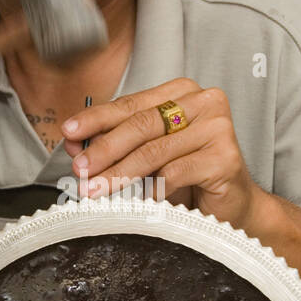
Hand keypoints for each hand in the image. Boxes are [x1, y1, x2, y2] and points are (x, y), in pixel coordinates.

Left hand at [61, 78, 270, 232]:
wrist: (234, 207)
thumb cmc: (189, 178)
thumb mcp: (148, 156)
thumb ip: (115, 143)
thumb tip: (72, 142)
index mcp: (182, 93)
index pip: (131, 105)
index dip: (96, 119)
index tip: (67, 133)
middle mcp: (204, 102)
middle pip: (141, 125)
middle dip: (103, 149)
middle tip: (79, 169)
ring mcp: (218, 128)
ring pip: (154, 151)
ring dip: (118, 173)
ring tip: (94, 190)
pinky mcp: (225, 158)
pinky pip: (175, 173)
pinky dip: (150, 189)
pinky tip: (135, 201)